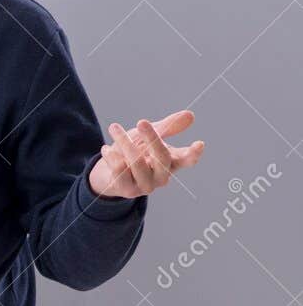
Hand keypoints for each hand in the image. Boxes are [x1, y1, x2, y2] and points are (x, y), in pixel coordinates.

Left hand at [88, 110, 204, 199]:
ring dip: (124, 141)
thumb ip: (168, 127)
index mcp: (171, 162)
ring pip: (137, 162)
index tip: (199, 144)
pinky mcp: (128, 190)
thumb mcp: (150, 136)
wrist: (108, 171)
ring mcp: (145, 185)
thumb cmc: (134, 151)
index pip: (186, 160)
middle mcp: (161, 176)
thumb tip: (190, 115)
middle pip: (162, 157)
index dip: (193, 153)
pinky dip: (112, 155)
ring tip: (114, 127)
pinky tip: (106, 148)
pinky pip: (120, 170)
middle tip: (142, 121)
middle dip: (152, 137)